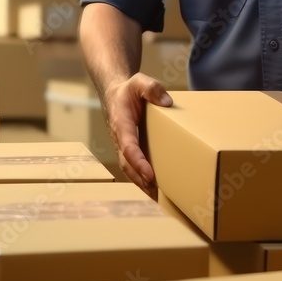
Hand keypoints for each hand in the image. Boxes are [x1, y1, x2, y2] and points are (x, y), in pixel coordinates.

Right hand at [103, 73, 172, 197]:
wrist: (114, 94)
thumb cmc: (128, 90)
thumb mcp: (139, 82)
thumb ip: (151, 88)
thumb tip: (167, 102)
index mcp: (121, 124)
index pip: (128, 147)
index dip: (138, 162)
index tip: (150, 174)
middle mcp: (119, 139)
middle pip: (127, 165)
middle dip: (141, 180)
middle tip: (157, 192)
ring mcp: (122, 146)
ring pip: (129, 169)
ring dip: (141, 184)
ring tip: (157, 198)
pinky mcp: (127, 150)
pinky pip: (132, 167)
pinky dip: (141, 180)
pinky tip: (154, 190)